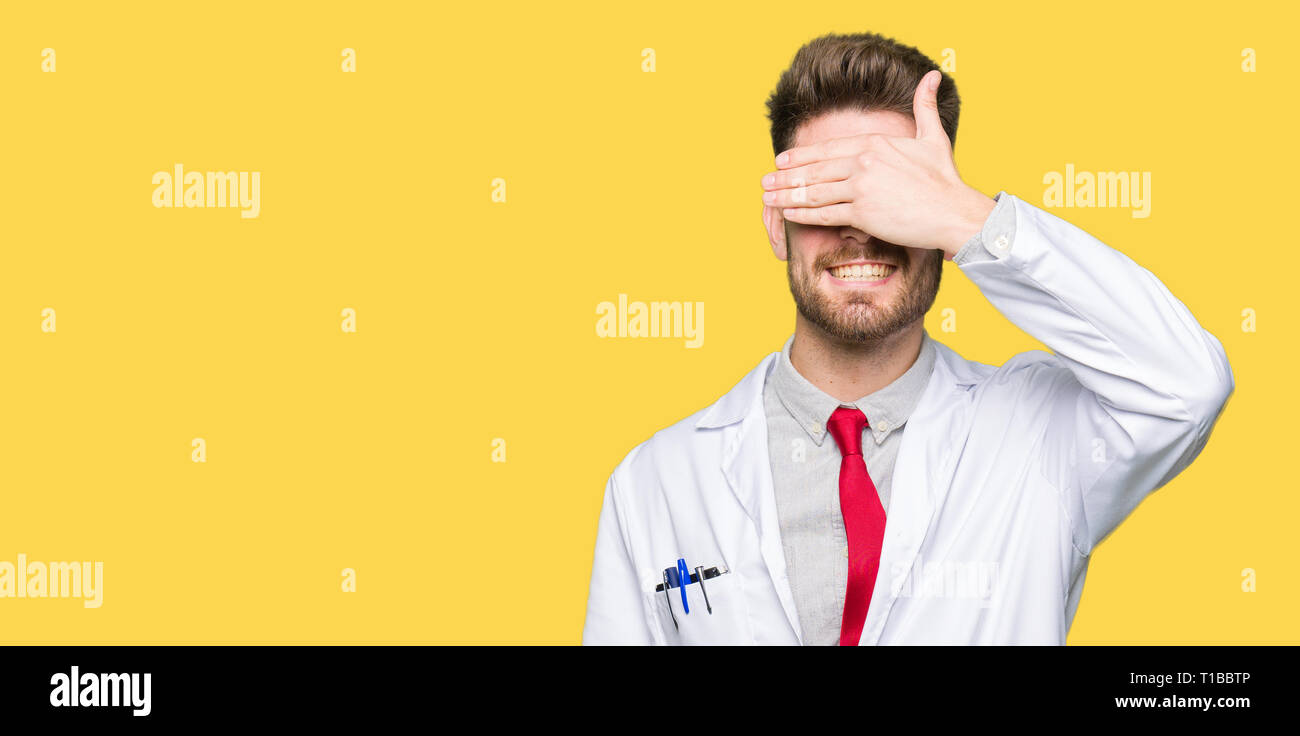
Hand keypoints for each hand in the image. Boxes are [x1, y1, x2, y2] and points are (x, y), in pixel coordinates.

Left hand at [760, 70, 995, 259]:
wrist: (953, 211)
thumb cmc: (944, 179)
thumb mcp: (933, 136)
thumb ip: (924, 106)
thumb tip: (933, 75)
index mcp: (874, 143)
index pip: (827, 148)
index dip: (801, 156)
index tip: (781, 160)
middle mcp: (863, 162)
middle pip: (815, 170)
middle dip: (785, 177)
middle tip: (764, 181)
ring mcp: (861, 188)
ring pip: (814, 192)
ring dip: (786, 196)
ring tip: (768, 199)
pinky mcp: (863, 213)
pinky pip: (825, 214)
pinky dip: (803, 215)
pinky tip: (786, 215)